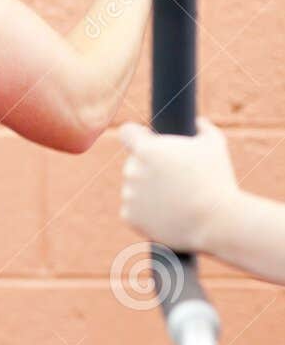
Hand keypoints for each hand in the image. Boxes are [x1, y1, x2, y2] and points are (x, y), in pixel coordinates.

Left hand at [119, 118, 239, 253]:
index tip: (146, 140)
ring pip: (134, 187)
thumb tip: (198, 122)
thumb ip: (203, 128)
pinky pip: (134, 209)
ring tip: (175, 199)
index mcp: (147, 149)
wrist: (216, 222)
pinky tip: (167, 213)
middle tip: (175, 179)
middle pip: (135, 163)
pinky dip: (146, 212)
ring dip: (148, 191)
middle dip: (150, 168)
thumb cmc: (217, 180)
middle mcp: (132, 170)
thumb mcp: (215, 145)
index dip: (137, 135)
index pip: (127, 132)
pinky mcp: (129, 216)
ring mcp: (129, 194)